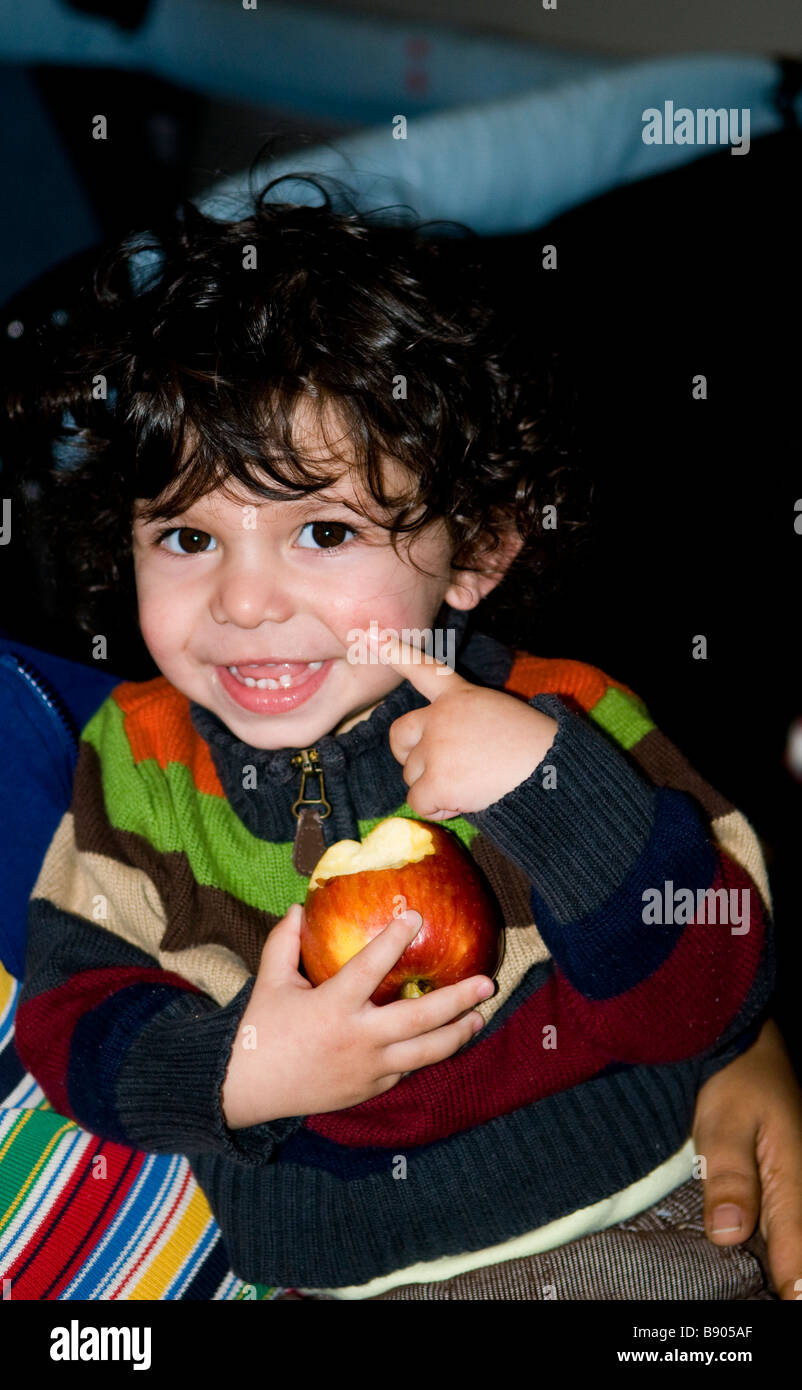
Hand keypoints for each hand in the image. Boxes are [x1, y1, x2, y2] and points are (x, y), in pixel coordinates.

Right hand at [220, 903, 494, 1127]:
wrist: (247, 1090)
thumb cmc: (260, 1030)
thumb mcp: (270, 981)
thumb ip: (285, 942)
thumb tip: (297, 907)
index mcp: (333, 1006)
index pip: (371, 966)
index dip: (394, 939)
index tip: (416, 915)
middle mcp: (358, 1038)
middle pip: (420, 1018)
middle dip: (458, 999)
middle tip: (487, 982)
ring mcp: (367, 1068)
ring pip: (425, 1052)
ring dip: (458, 1033)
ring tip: (480, 1016)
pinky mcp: (369, 1088)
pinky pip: (406, 1069)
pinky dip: (426, 1054)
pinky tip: (443, 1040)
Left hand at [366, 627, 557, 818]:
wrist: (552, 772)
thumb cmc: (537, 749)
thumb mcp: (500, 717)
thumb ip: (465, 724)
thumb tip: (446, 759)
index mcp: (461, 697)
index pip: (425, 671)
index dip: (397, 654)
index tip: (369, 636)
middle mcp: (441, 717)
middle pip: (400, 735)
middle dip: (407, 755)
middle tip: (434, 770)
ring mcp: (436, 747)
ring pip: (412, 775)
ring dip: (434, 786)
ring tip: (473, 785)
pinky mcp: (436, 779)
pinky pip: (419, 802)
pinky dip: (438, 809)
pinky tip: (465, 802)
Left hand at [692, 1018, 801, 1299]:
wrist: (742, 1037)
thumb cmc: (731, 1074)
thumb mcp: (722, 1120)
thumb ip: (728, 1177)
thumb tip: (729, 1236)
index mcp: (794, 1183)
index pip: (796, 1261)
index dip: (785, 1291)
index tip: (761, 1309)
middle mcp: (801, 1189)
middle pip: (797, 1255)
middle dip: (780, 1279)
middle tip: (744, 1303)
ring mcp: (793, 1184)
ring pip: (790, 1238)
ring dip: (775, 1261)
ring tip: (744, 1291)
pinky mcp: (781, 1179)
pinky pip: (782, 1222)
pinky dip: (770, 1241)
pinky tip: (746, 1252)